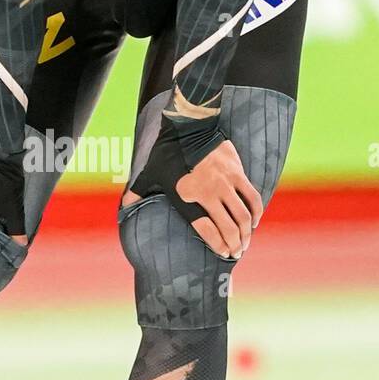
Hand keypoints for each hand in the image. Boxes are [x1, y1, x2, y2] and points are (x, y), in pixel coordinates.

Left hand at [124, 138, 262, 258]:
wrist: (188, 126)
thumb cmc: (166, 152)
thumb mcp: (148, 174)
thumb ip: (137, 193)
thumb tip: (123, 207)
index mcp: (187, 198)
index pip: (207, 230)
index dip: (218, 244)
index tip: (223, 253)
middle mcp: (208, 194)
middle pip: (229, 227)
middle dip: (236, 244)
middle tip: (237, 252)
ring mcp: (225, 183)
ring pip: (243, 215)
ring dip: (247, 232)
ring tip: (246, 241)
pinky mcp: (237, 172)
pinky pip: (251, 196)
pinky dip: (255, 211)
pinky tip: (254, 219)